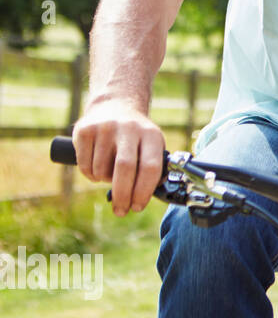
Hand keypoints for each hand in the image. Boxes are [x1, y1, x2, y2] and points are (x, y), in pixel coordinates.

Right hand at [71, 99, 166, 216]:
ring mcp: (105, 128)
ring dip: (105, 182)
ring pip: (102, 170)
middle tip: (121, 211)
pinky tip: (97, 168)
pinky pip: (85, 166)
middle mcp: (129, 128)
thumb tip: (144, 200)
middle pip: (125, 169)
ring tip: (110, 175)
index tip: (137, 207)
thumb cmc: (137, 137)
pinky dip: (91, 176)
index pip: (151, 167)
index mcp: (151, 135)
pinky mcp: (84, 130)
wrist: (115, 106)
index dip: (144, 191)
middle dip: (123, 195)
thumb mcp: (152, 146)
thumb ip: (153, 170)